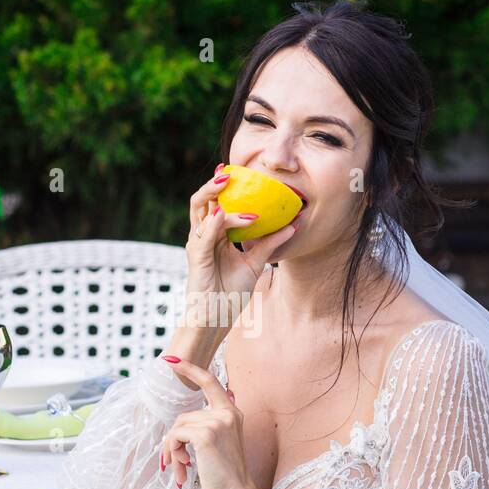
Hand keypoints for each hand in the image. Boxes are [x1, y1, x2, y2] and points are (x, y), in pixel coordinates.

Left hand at [158, 354, 266, 488]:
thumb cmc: (225, 477)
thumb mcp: (219, 446)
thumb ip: (207, 429)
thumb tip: (180, 427)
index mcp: (232, 413)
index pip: (210, 382)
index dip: (189, 369)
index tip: (170, 359)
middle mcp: (227, 413)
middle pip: (183, 417)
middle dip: (173, 441)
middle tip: (173, 463)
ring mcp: (218, 422)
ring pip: (177, 427)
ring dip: (172, 450)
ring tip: (181, 469)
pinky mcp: (206, 435)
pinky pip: (175, 436)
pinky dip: (172, 453)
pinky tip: (184, 469)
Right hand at [182, 164, 298, 327]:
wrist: (216, 318)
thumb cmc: (230, 293)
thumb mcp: (255, 263)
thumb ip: (269, 243)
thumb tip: (292, 226)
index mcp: (214, 236)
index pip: (215, 204)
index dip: (221, 186)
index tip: (235, 170)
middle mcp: (203, 236)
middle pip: (202, 201)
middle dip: (213, 183)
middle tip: (229, 170)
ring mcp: (197, 244)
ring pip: (200, 210)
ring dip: (214, 194)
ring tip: (228, 182)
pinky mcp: (196, 257)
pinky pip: (205, 233)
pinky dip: (217, 221)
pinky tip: (229, 212)